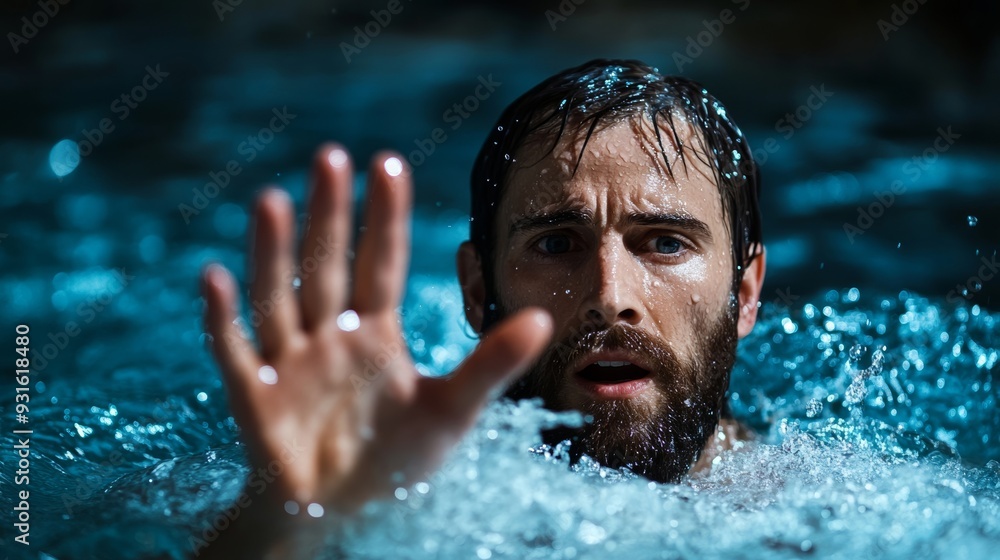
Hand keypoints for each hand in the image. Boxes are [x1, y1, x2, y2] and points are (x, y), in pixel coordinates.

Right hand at [201, 145, 552, 516]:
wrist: (345, 518)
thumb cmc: (397, 463)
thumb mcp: (453, 410)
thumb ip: (491, 364)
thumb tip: (542, 317)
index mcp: (376, 334)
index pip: (381, 263)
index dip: (385, 217)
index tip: (388, 163)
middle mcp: (330, 338)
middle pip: (328, 267)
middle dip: (329, 217)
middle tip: (330, 158)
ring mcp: (289, 364)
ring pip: (279, 298)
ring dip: (273, 253)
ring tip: (271, 199)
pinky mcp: (255, 399)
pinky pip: (234, 353)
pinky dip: (222, 319)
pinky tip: (215, 278)